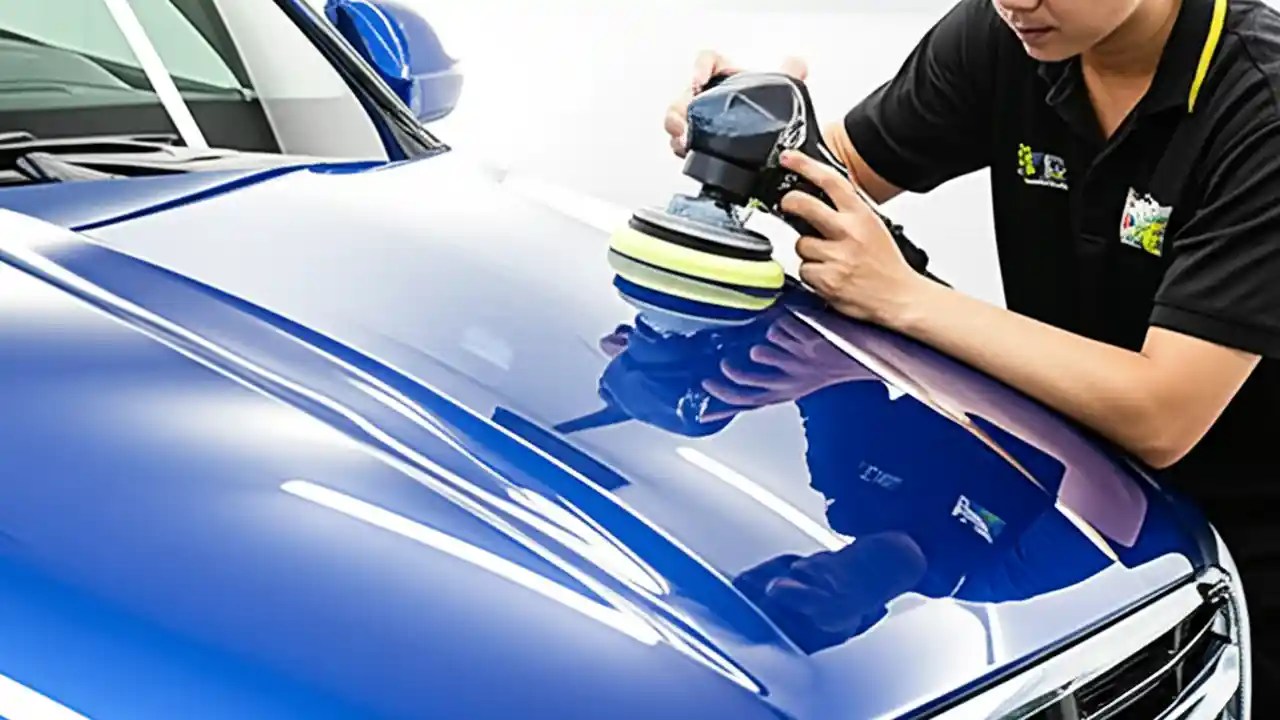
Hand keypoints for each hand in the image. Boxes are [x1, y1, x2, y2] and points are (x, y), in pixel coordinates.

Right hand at [664, 51, 807, 157]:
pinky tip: (688, 155)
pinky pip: (680, 143)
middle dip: (679, 112)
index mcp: (723, 74)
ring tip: (685, 143)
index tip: (698, 82)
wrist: (764, 130)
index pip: (707, 61)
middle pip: (681, 97)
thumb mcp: (779, 88)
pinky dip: (681, 150)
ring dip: (677, 132)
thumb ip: (791, 73)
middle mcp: (705, 95)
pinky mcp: (697, 140)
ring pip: (675, 121)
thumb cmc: (764, 105)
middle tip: (685, 124)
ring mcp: (698, 118)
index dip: (699, 69)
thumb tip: (798, 66)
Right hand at [700, 313, 874, 417]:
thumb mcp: (794, 381)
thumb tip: (742, 366)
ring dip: (763, 353)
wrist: (866, 356)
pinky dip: (782, 327)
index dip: (723, 402)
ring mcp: (800, 363)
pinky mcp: (812, 344)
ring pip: (772, 358)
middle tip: (722, 366)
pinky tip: (783, 322)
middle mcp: (790, 380)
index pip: (747, 402)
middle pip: (754, 385)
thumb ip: (767, 376)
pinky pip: (788, 333)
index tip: (705, 394)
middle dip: (734, 377)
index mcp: (784, 390)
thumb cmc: (826, 366)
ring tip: (758, 346)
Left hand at [779, 150, 927, 326]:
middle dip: (789, 202)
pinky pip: (804, 270)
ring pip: (801, 244)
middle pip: (803, 205)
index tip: (788, 158)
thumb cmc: (887, 264)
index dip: (804, 165)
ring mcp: (836, 257)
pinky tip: (829, 276)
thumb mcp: (874, 226)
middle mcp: (848, 233)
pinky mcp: (826, 280)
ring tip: (828, 259)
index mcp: (861, 215)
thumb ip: (848, 212)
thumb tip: (820, 200)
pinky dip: (812, 274)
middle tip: (788, 205)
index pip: (830, 180)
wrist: (900, 297)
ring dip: (808, 251)